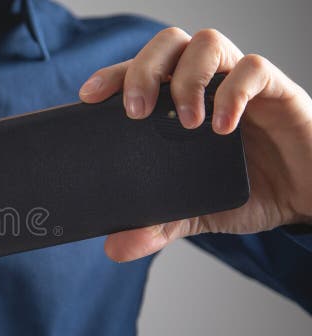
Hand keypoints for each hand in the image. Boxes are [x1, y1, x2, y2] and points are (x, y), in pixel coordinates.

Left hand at [78, 27, 311, 261]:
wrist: (305, 200)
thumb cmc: (248, 190)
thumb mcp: (194, 212)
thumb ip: (157, 225)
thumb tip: (114, 248)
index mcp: (178, 101)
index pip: (140, 70)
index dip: (113, 75)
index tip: (88, 97)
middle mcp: (207, 83)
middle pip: (167, 44)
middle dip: (143, 69)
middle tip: (135, 111)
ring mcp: (240, 83)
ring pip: (207, 43)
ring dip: (187, 79)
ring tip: (186, 123)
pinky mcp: (278, 91)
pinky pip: (254, 69)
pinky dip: (234, 93)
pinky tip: (223, 128)